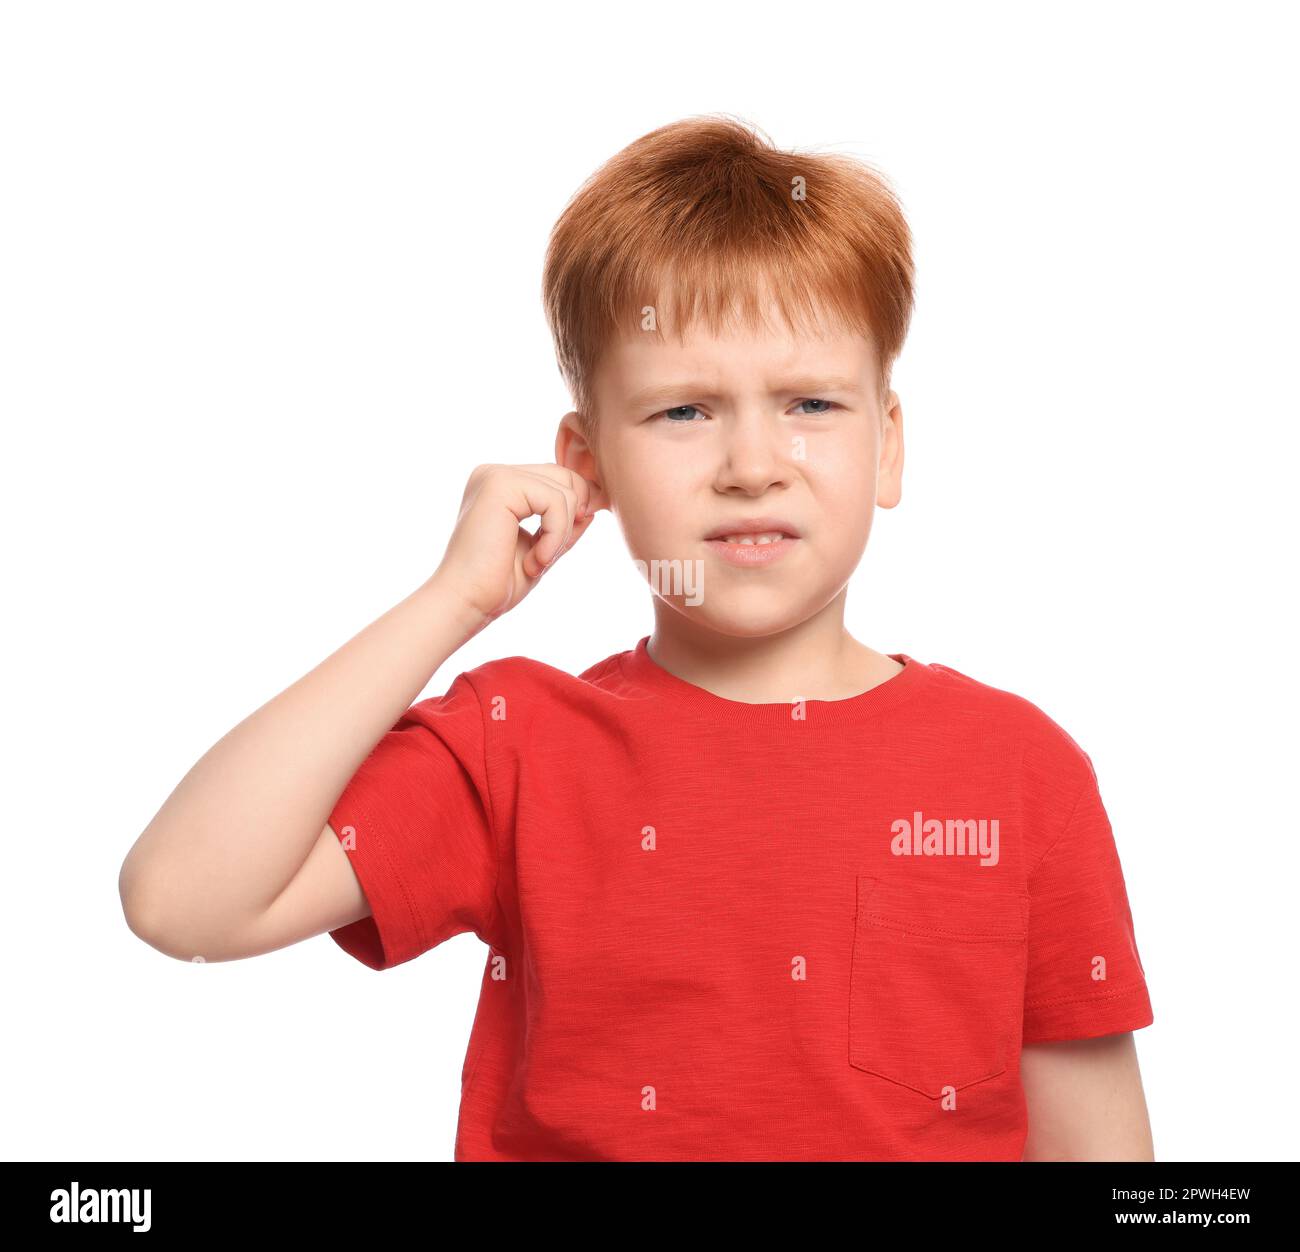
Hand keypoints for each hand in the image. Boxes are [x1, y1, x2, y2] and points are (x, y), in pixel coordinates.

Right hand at [430, 463, 607, 623]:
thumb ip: (565, 525)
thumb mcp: (544, 549)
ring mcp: (494, 476)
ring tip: (536, 562)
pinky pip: (555, 501)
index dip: (574, 511)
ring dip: (561, 534)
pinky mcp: (499, 485)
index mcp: (500, 485)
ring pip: (565, 490)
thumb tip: (593, 505)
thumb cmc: (497, 583)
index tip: (557, 549)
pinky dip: (556, 535)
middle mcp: (494, 473)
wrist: (466, 602)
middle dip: (571, 520)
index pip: (558, 479)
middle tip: (548, 557)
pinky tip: (536, 560)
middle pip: (565, 477)